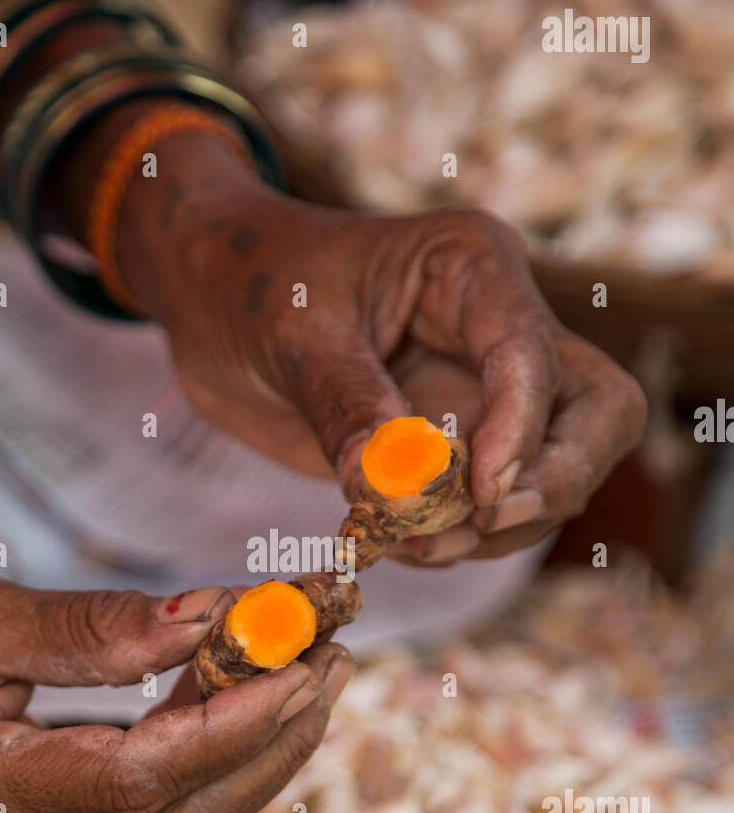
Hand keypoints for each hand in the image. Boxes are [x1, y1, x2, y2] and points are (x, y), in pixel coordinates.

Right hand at [0, 574, 353, 812]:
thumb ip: (93, 629)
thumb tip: (212, 621)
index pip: (135, 779)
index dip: (234, 723)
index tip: (305, 661)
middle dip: (274, 743)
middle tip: (333, 659)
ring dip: (260, 759)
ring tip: (313, 679)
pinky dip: (217, 772)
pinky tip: (252, 714)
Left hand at [115, 131, 646, 564]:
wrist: (213, 300)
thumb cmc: (252, 283)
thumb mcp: (293, 336)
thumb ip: (347, 408)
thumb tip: (394, 491)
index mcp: (472, 267)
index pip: (533, 355)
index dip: (521, 431)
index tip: (482, 495)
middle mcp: (500, 327)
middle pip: (599, 412)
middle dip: (558, 478)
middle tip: (482, 522)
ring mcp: (486, 390)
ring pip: (560, 469)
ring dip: (504, 525)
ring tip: (415, 546)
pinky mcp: (459, 444)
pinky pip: (499, 504)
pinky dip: (466, 538)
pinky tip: (404, 544)